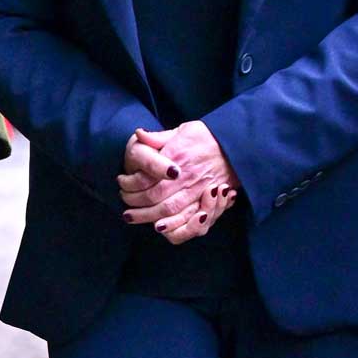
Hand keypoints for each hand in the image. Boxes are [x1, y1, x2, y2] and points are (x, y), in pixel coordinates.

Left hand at [118, 122, 239, 248]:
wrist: (236, 145)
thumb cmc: (207, 137)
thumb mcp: (183, 130)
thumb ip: (159, 137)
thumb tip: (138, 134)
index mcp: (177, 156)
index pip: (146, 176)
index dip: (130, 184)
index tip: (121, 184)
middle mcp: (186, 175)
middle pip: (154, 196)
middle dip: (135, 203)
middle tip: (124, 203)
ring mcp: (197, 189)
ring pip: (168, 210)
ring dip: (147, 216)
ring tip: (131, 217)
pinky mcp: (207, 201)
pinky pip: (189, 219)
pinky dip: (173, 226)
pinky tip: (159, 227)